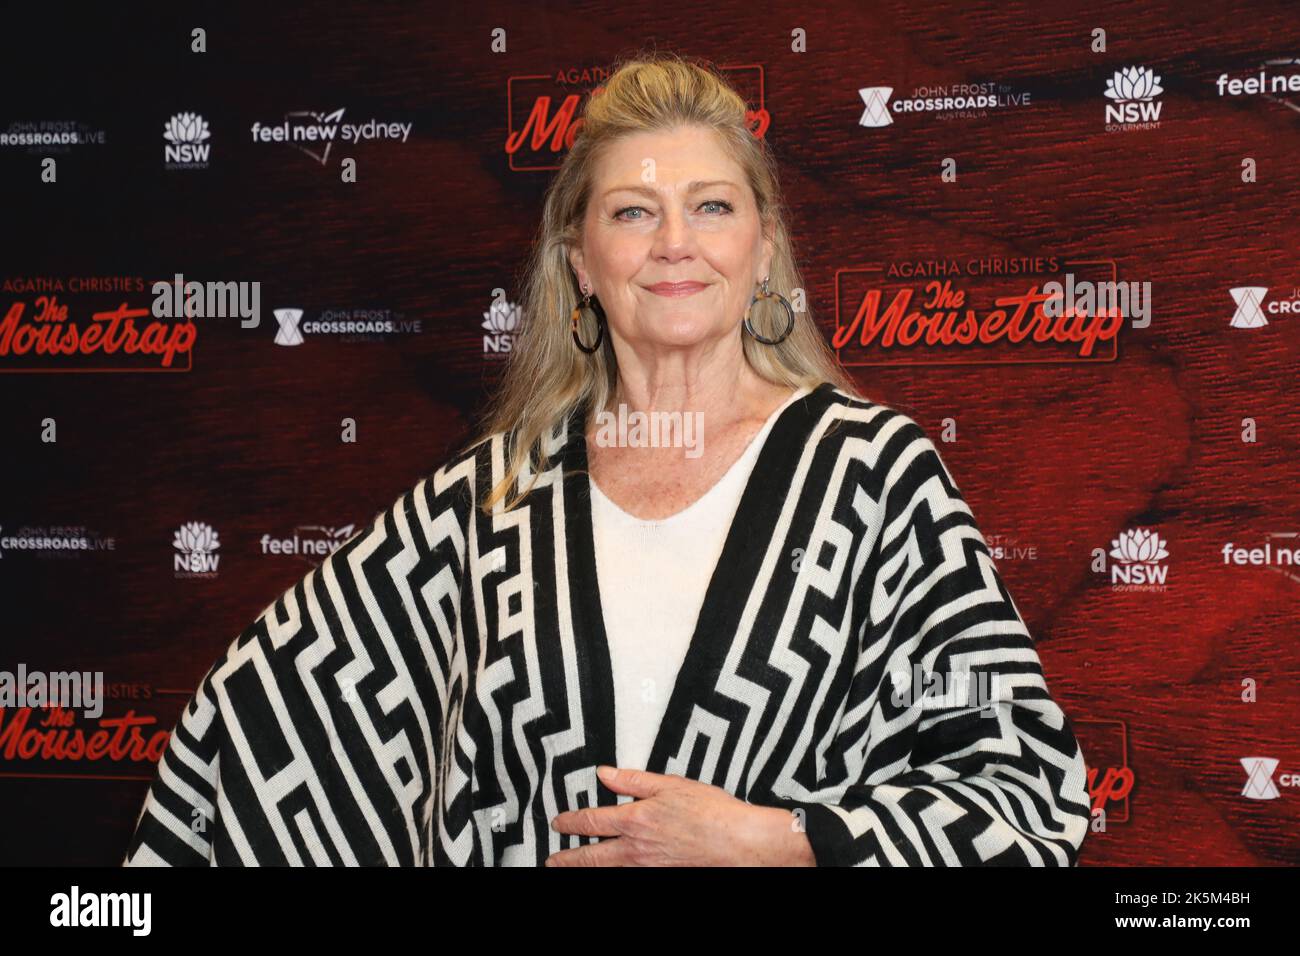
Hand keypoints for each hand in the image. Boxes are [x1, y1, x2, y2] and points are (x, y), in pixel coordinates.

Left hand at [545, 765, 815, 865]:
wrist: (738, 843)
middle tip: (552, 860)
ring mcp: (648, 868)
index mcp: (635, 819)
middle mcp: (636, 849)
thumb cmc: (711, 812)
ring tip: (571, 870)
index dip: (571, 822)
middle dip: (569, 858)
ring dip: (586, 871)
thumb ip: (633, 780)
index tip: (558, 822)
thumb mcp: (670, 784)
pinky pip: (630, 878)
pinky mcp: (663, 876)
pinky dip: (615, 876)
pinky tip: (611, 874)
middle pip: (592, 856)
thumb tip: (604, 774)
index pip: (592, 821)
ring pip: (608, 871)